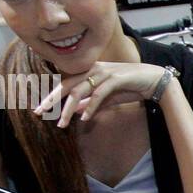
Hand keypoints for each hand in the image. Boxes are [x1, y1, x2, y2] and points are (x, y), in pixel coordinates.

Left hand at [34, 61, 176, 127]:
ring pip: (80, 91)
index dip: (51, 96)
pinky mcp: (115, 79)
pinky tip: (84, 119)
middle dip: (52, 100)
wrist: (153, 80)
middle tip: (40, 113)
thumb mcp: (107, 97)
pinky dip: (90, 107)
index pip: (65, 83)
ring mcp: (104, 73)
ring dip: (69, 109)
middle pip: (67, 85)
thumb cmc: (130, 87)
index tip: (40, 109)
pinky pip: (98, 95)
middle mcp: (93, 69)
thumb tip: (75, 111)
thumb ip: (91, 102)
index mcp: (89, 71)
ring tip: (62, 123)